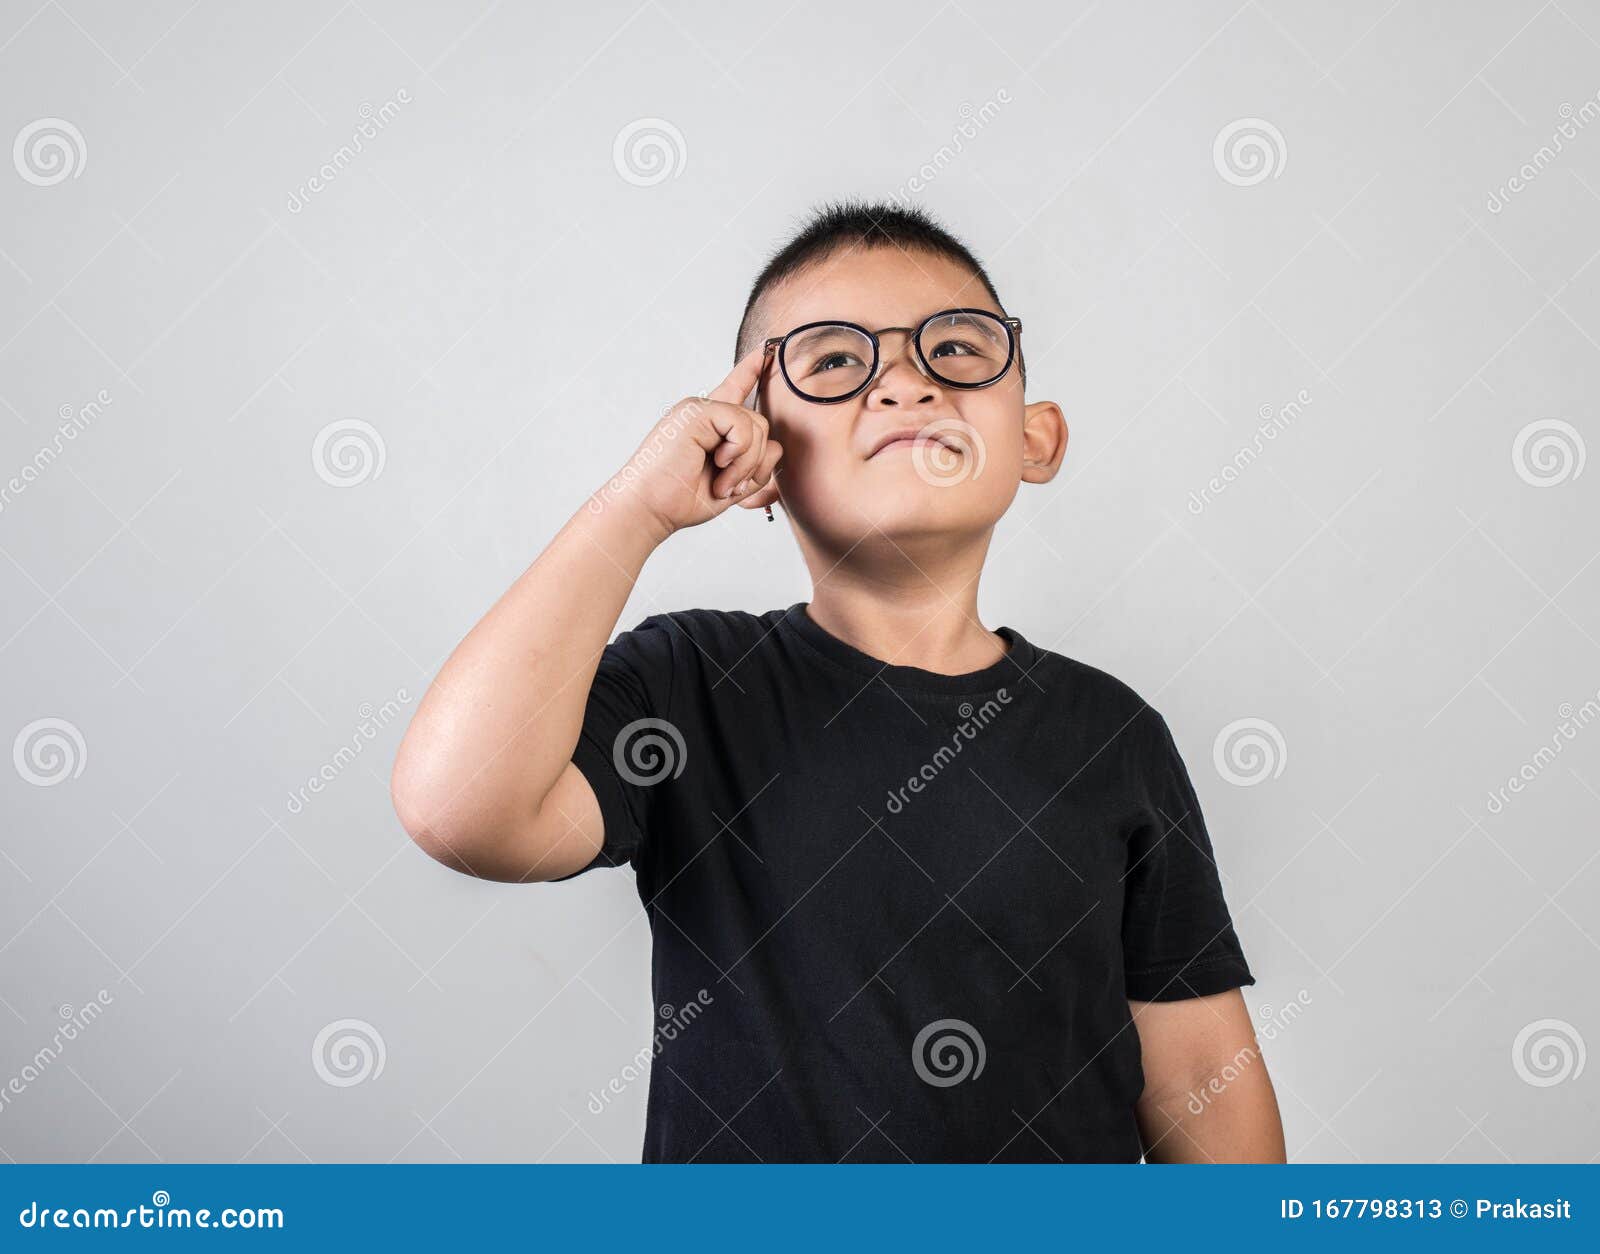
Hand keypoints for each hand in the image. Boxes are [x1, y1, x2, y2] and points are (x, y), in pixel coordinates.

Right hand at [608, 345, 784, 537]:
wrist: (648, 508)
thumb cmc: (681, 500)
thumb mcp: (732, 485)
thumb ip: (756, 465)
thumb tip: (775, 445)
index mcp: (709, 425)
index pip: (735, 390)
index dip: (752, 370)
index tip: (767, 349)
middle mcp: (704, 413)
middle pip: (760, 424)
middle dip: (755, 462)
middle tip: (730, 486)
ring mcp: (699, 409)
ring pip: (757, 426)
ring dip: (746, 464)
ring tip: (721, 482)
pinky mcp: (696, 412)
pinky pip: (743, 426)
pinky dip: (738, 454)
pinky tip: (718, 466)